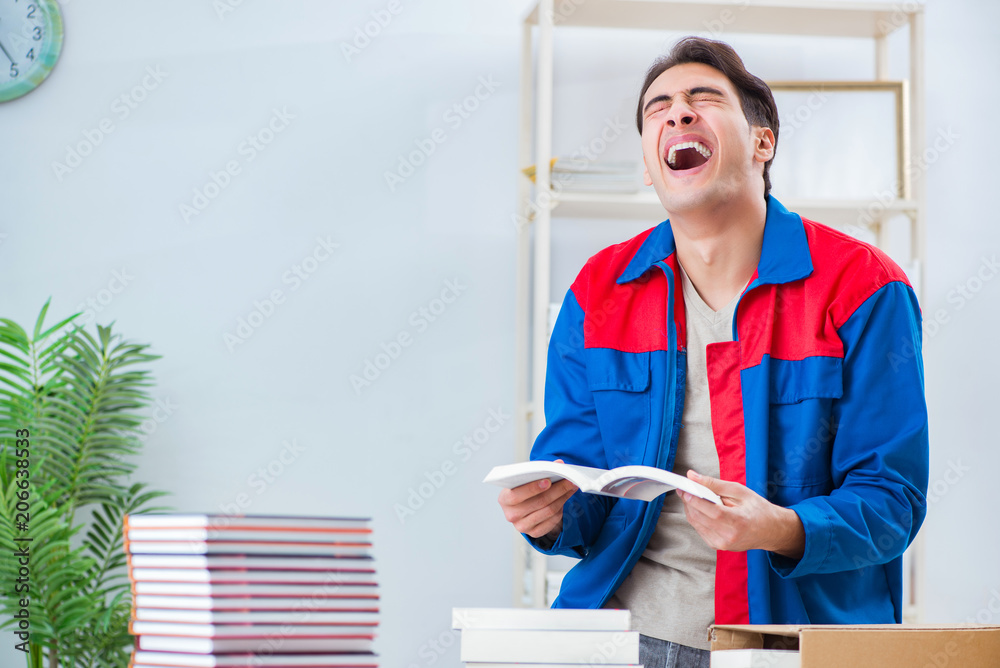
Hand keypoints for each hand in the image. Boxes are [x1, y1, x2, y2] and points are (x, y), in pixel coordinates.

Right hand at [498, 459, 578, 539]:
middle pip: (538, 502)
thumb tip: (559, 464)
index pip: (516, 495)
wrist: (523, 507)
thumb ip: (539, 471)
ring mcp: (522, 526)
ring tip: (571, 487)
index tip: (548, 480)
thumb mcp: (525, 480)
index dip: (532, 488)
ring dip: (563, 497)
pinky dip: (562, 508)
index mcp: (504, 499)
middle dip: (557, 489)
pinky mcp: (534, 532)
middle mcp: (511, 515)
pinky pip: (552, 520)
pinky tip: (566, 497)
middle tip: (569, 480)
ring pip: (549, 511)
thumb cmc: (524, 490)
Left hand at [679, 470, 804, 558]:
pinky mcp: (717, 546)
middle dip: (688, 501)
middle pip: (700, 518)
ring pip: (696, 523)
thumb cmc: (758, 509)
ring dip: (690, 509)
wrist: (770, 531)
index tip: (684, 488)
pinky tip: (701, 508)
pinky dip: (696, 517)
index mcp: (739, 522)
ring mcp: (722, 544)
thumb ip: (715, 484)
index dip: (695, 500)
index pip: (712, 512)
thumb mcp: (740, 491)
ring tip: (693, 496)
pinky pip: (699, 529)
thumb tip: (693, 476)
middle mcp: (729, 536)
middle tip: (685, 488)